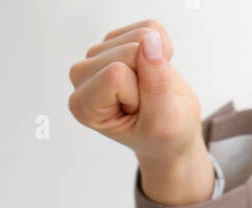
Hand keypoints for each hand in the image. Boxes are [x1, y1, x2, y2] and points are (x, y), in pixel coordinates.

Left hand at [68, 19, 213, 203]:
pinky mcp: (117, 38)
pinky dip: (163, 49)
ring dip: (157, 63)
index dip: (139, 94)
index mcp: (83, 106)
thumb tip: (150, 40)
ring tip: (149, 89)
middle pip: (129, 51)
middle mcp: (82, 76)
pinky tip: (154, 70)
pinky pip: (151, 27)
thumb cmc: (160, 137)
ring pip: (140, 36)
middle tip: (146, 103)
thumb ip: (155, 85)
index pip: (116, 75)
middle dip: (149, 76)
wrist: (169, 130)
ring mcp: (98, 54)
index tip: (138, 114)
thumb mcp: (162, 122)